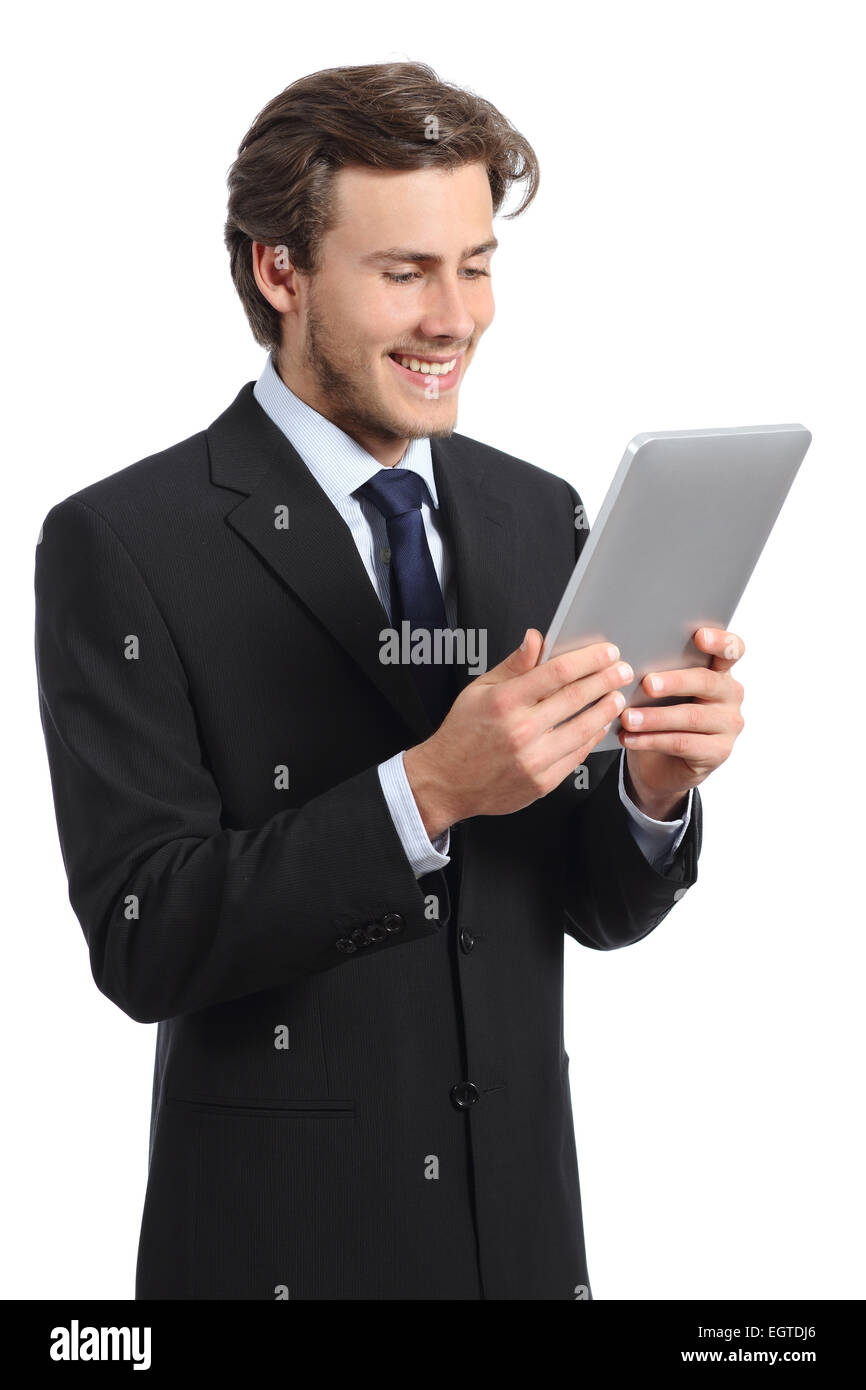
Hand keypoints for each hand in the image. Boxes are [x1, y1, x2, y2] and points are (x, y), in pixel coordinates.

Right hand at [403, 628, 632, 837]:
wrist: (446, 782)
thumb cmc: (461, 733)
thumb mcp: (479, 690)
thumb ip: (513, 665)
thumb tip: (536, 639)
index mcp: (504, 701)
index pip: (557, 672)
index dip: (588, 659)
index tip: (606, 652)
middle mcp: (520, 730)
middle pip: (576, 697)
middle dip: (606, 680)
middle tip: (622, 670)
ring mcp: (533, 759)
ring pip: (584, 728)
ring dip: (606, 709)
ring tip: (617, 697)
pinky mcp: (542, 782)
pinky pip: (577, 755)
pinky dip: (592, 737)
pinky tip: (598, 724)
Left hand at [618, 627, 745, 818]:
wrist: (661, 764)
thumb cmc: (659, 716)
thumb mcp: (659, 693)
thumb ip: (656, 673)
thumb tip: (626, 660)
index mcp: (720, 671)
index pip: (732, 650)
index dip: (719, 642)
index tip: (699, 636)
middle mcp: (731, 694)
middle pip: (706, 682)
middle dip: (674, 682)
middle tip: (646, 684)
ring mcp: (729, 724)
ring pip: (691, 716)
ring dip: (655, 717)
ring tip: (627, 718)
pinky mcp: (719, 751)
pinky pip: (683, 743)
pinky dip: (652, 740)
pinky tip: (630, 738)